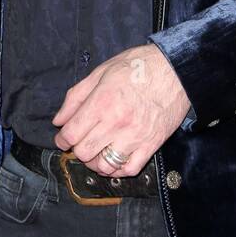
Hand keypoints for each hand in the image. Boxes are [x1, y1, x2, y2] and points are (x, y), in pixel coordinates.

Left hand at [52, 43, 190, 176]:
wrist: (176, 70)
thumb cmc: (138, 67)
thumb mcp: (102, 72)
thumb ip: (76, 96)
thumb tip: (59, 120)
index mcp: (102, 102)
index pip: (71, 134)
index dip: (62, 140)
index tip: (63, 138)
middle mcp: (116, 123)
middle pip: (84, 152)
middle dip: (77, 149)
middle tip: (81, 142)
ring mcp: (135, 137)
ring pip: (104, 166)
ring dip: (95, 162)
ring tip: (97, 152)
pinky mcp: (151, 145)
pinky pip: (129, 169)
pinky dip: (118, 169)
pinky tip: (115, 159)